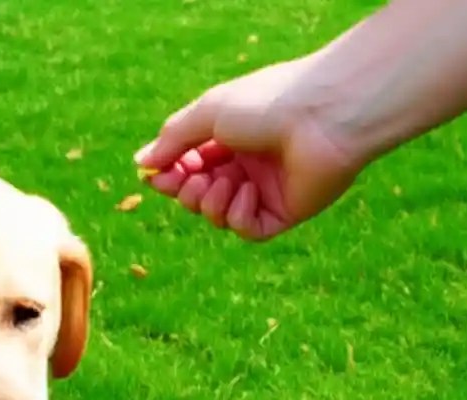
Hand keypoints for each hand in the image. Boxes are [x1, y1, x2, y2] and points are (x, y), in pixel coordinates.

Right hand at [134, 57, 365, 240]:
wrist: (324, 116)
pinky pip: (247, 229)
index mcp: (229, 138)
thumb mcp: (208, 113)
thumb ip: (173, 140)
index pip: (187, 166)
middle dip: (187, 191)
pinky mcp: (284, 212)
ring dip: (209, 204)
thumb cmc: (268, 103)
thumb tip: (141, 163)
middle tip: (191, 180)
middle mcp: (246, 165)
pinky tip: (246, 191)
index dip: (170, 174)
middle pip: (198, 194)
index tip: (159, 175)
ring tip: (222, 182)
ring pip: (218, 215)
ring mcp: (265, 190)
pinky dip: (237, 215)